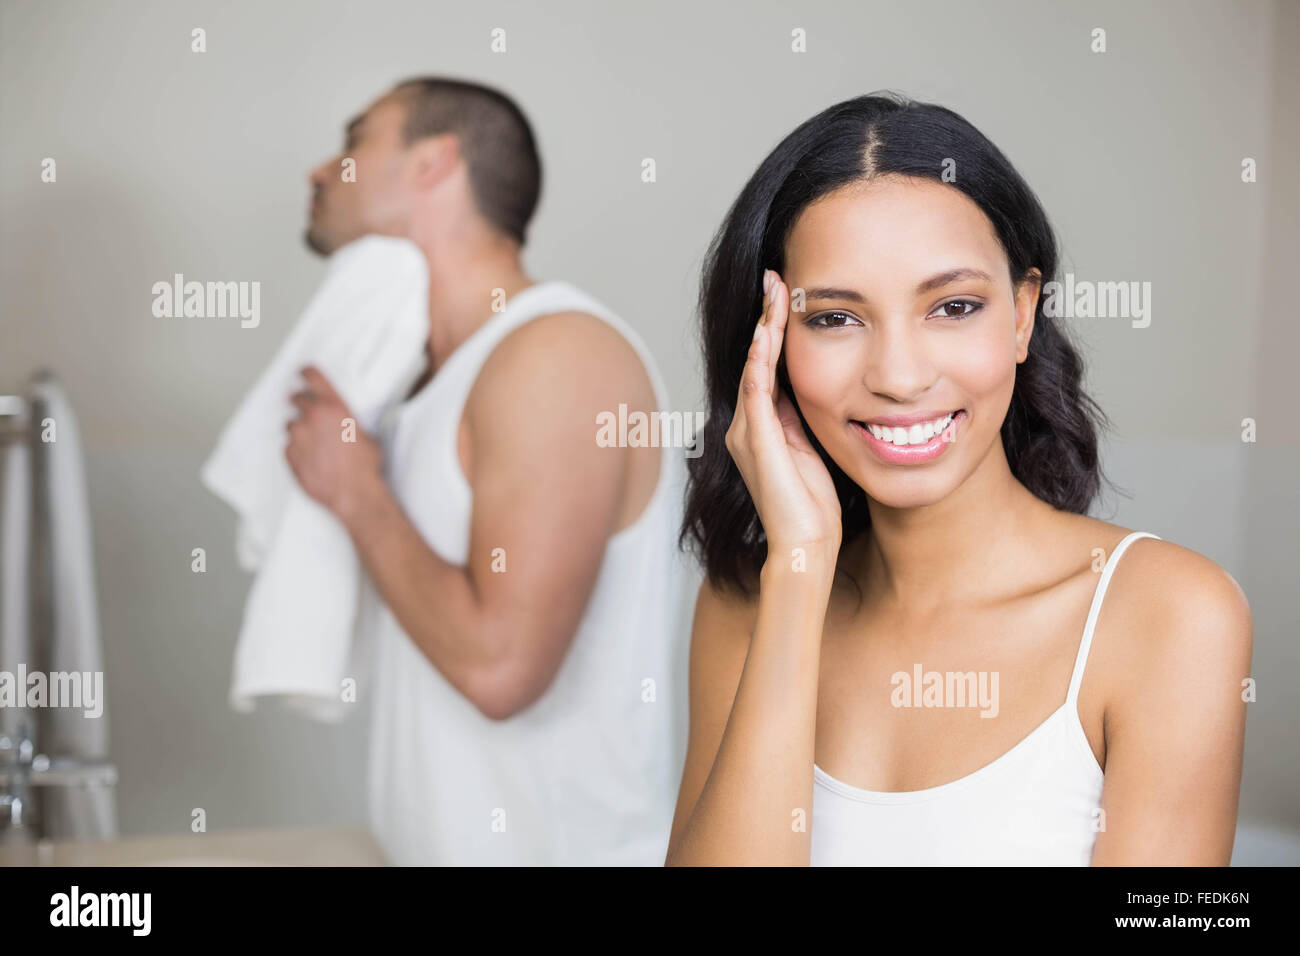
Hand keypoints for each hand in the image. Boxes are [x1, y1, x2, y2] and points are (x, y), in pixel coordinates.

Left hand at [284, 365, 382, 519]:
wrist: (354, 493)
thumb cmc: (365, 467)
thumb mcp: (366, 435)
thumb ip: (349, 422)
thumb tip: (346, 424)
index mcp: (335, 406)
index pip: (312, 377)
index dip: (306, 373)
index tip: (302, 372)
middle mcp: (313, 417)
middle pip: (295, 398)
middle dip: (300, 402)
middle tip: (306, 410)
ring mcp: (298, 436)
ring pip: (291, 425)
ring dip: (299, 430)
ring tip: (314, 444)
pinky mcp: (290, 455)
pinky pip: (288, 447)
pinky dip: (296, 450)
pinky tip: (310, 459)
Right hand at [724, 270, 841, 562]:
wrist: (804, 547)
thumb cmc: (814, 510)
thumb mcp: (814, 452)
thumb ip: (808, 422)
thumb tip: (821, 391)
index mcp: (761, 427)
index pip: (767, 366)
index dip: (775, 330)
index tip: (786, 296)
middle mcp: (746, 425)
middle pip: (756, 358)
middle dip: (766, 317)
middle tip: (774, 278)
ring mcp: (747, 432)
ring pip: (753, 367)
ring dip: (764, 328)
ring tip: (773, 292)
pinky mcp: (755, 441)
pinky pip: (755, 391)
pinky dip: (760, 360)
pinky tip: (767, 334)